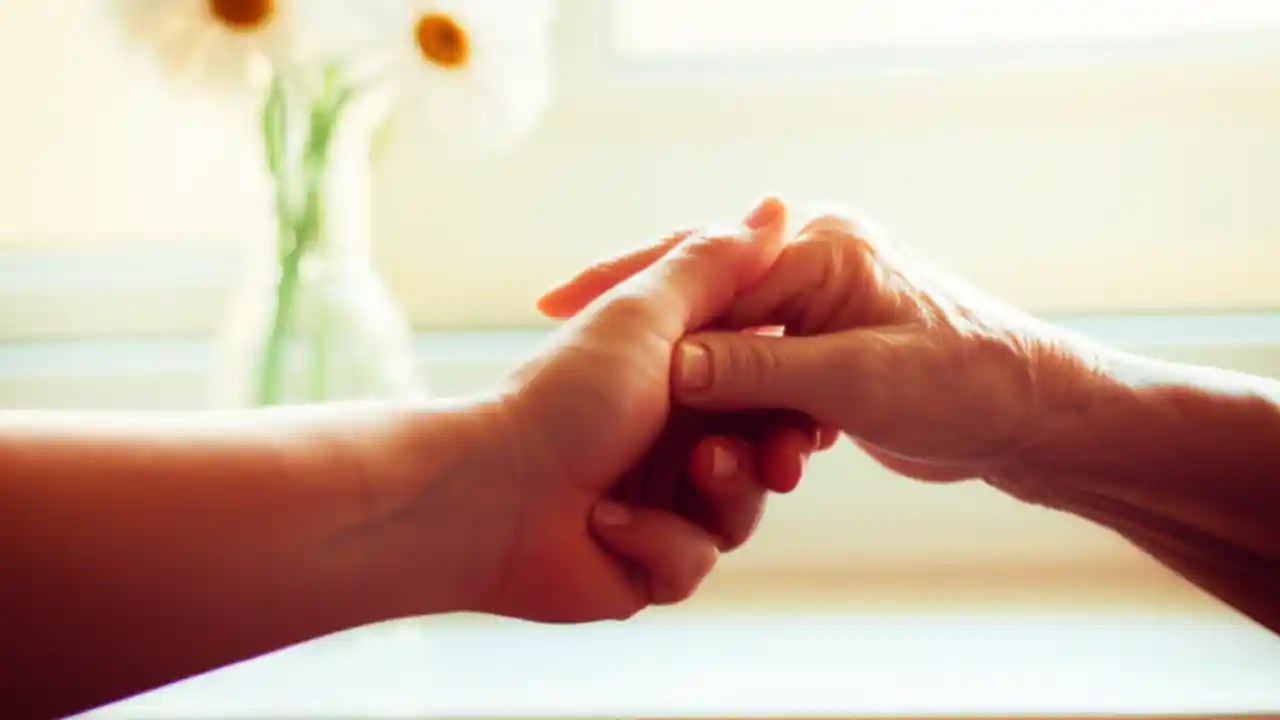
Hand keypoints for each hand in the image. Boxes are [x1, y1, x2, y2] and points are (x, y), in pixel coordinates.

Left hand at [463, 198, 816, 622]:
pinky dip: (656, 542)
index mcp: (676, 380)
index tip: (814, 401)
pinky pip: (692, 563)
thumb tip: (777, 207)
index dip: (794, 398)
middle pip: (763, 456)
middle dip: (769, 454)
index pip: (763, 389)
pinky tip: (607, 523)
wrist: (488, 496)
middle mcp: (670, 441)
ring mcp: (659, 504)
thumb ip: (713, 266)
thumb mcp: (645, 315)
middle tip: (778, 453)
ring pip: (740, 515)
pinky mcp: (644, 563)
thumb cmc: (564, 397)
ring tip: (689, 473)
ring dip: (720, 495)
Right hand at [542, 207, 1092, 484]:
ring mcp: (815, 307)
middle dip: (637, 319)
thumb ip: (760, 369)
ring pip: (723, 336)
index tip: (560, 308)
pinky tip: (686, 416)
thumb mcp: (857, 379)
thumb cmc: (964, 385)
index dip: (629, 287)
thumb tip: (670, 368)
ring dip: (685, 376)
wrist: (1029, 417)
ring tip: (617, 391)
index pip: (705, 267)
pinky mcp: (821, 348)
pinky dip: (725, 398)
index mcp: (820, 250)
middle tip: (557, 323)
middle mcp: (811, 267)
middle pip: (701, 291)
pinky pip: (752, 367)